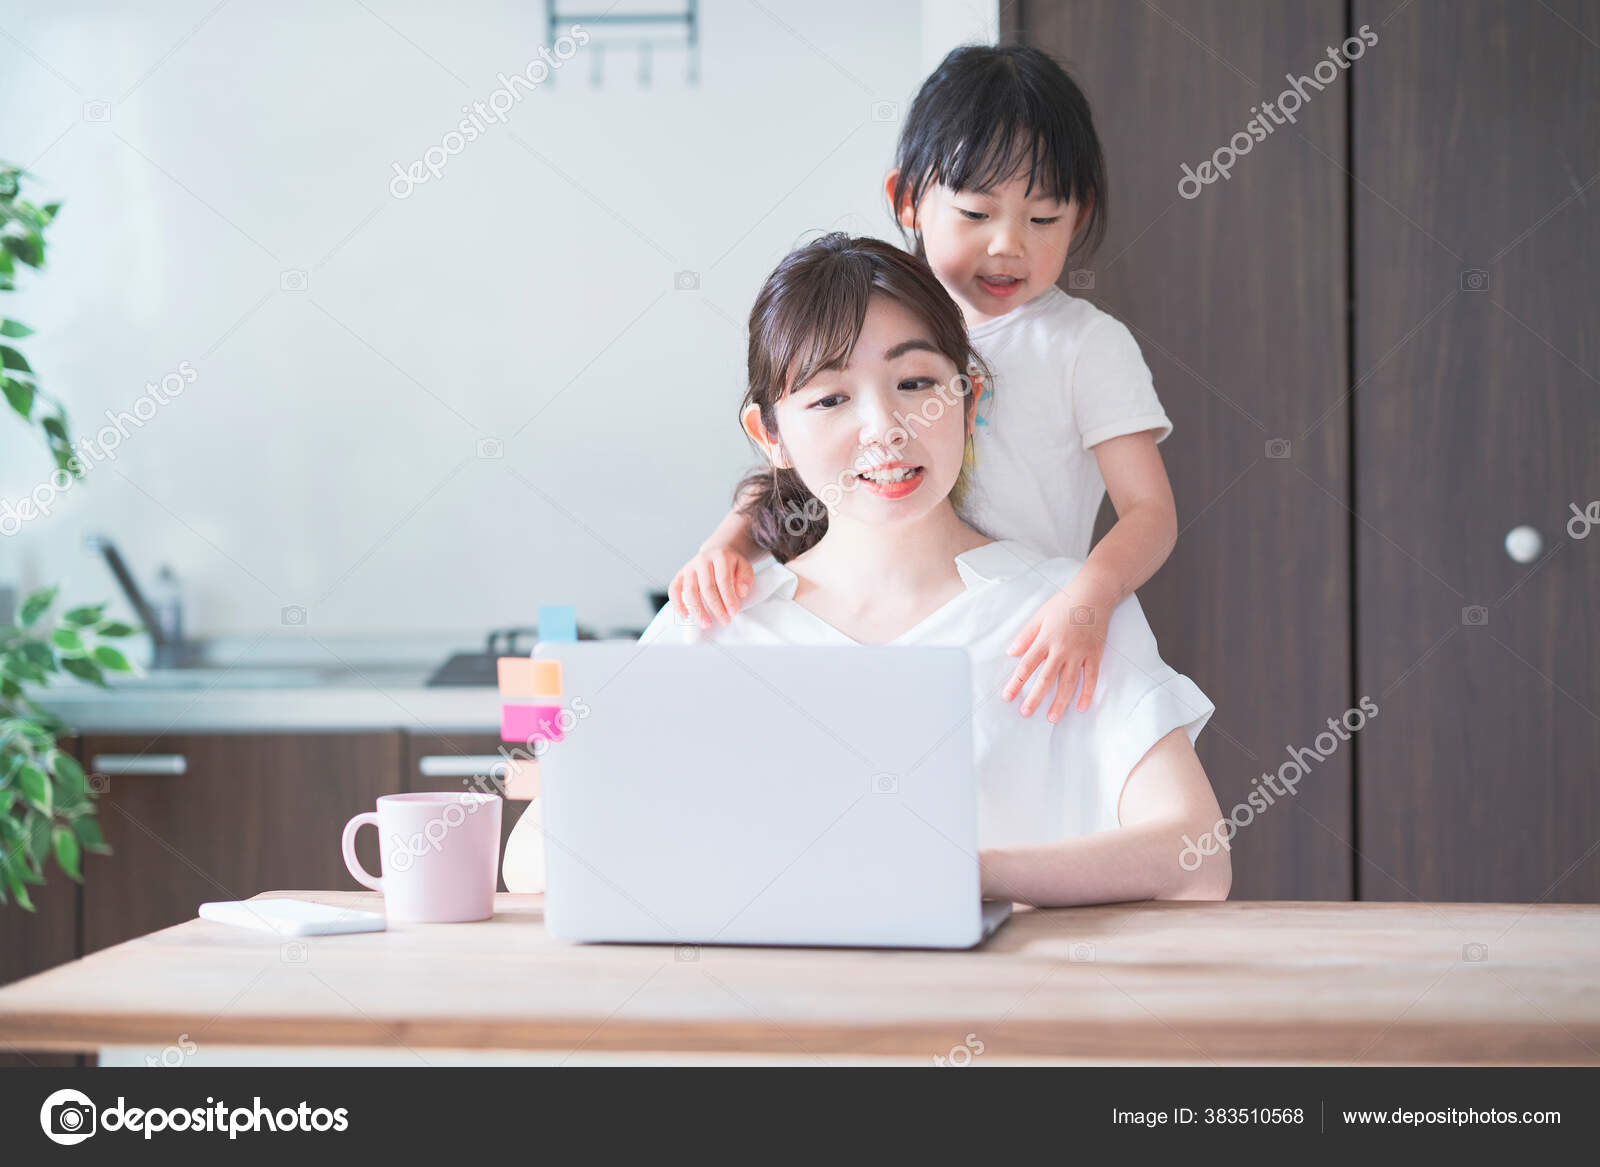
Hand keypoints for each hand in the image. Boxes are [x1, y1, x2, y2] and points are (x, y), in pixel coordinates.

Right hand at [670, 547, 753, 627]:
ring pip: (689, 590)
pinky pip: (674, 589)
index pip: (723, 579)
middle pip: (707, 586)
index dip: (728, 597)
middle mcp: (702, 560)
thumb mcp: (744, 566)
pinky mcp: (680, 574)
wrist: (717, 553)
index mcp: (720, 556)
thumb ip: (746, 578)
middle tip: (724, 620)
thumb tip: (741, 592)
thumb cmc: (731, 564)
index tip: (733, 612)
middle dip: (716, 607)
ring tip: (706, 623)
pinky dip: (677, 603)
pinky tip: (685, 615)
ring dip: (697, 609)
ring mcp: (689, 567)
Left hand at [1001, 588, 1110, 720]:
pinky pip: (1091, 678)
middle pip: (1046, 679)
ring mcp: (1080, 654)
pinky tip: (1080, 707)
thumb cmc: (1065, 603)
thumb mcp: (1040, 615)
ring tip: (1052, 718)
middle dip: (1035, 699)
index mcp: (1046, 639)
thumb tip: (1011, 653)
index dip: (1016, 683)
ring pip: (1069, 683)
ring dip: (1059, 702)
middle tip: (1025, 713)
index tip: (1007, 696)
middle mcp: (1062, 649)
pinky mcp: (1095, 655)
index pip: (1027, 666)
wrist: (1094, 594)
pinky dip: (1087, 694)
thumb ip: (1025, 635)